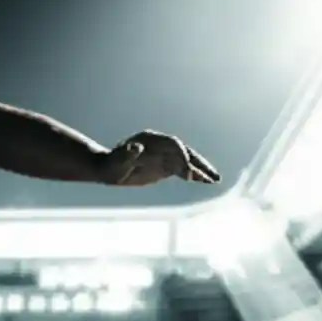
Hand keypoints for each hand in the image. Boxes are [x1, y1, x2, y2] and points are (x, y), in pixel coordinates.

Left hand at [101, 130, 220, 186]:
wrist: (107, 169)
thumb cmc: (110, 165)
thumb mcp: (117, 160)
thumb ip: (127, 153)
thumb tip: (136, 146)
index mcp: (150, 139)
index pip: (173, 144)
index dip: (181, 156)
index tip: (188, 171)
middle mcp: (160, 145)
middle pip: (185, 151)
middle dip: (199, 162)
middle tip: (211, 175)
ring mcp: (164, 155)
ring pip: (187, 161)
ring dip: (201, 170)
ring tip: (214, 180)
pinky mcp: (165, 167)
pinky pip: (182, 170)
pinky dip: (193, 175)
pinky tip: (205, 181)